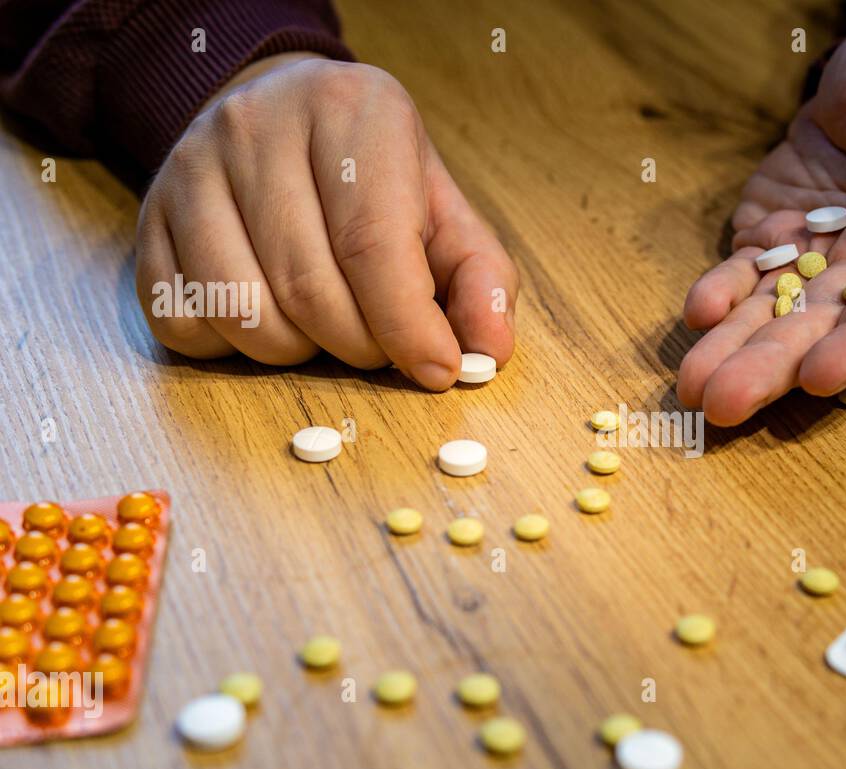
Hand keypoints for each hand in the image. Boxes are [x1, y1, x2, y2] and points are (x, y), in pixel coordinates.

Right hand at [135, 54, 517, 389]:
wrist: (279, 118)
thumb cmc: (371, 178)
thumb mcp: (443, 211)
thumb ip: (480, 278)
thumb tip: (489, 351)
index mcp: (351, 113)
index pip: (374, 246)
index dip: (409, 328)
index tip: (436, 369)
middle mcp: (259, 128)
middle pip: (310, 290)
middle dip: (360, 346)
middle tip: (379, 344)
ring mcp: (190, 170)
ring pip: (245, 315)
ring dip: (297, 353)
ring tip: (325, 326)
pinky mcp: (147, 219)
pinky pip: (185, 322)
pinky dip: (233, 348)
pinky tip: (268, 314)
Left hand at [677, 14, 845, 424]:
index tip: (821, 376)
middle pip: (824, 329)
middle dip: (773, 369)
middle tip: (723, 406)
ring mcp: (820, 259)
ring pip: (776, 316)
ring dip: (733, 354)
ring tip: (691, 391)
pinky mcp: (776, 241)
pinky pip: (744, 276)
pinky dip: (719, 295)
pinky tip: (695, 313)